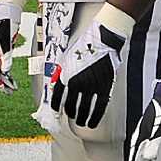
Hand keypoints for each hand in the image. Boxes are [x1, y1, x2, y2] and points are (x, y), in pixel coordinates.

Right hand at [0, 0, 24, 94]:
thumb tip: (6, 70)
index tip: (2, 89)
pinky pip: (3, 64)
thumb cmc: (6, 22)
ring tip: (12, 89)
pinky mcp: (2, 49)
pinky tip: (12, 78)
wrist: (8, 10)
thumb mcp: (6, 39)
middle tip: (9, 93)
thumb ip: (6, 55)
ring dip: (5, 79)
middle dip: (1, 83)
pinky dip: (7, 72)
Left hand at [50, 7, 131, 129]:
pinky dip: (94, 117)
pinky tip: (91, 123)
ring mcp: (90, 86)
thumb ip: (62, 72)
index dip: (56, 107)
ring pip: (84, 109)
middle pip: (70, 105)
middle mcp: (76, 82)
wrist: (103, 38)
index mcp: (64, 74)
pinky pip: (98, 107)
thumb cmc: (85, 45)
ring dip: (81, 119)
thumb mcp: (68, 57)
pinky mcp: (104, 86)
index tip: (56, 112)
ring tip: (81, 123)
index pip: (57, 96)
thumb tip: (57, 85)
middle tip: (72, 117)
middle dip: (70, 114)